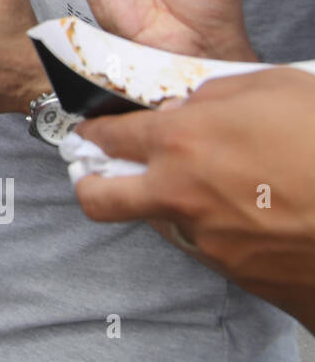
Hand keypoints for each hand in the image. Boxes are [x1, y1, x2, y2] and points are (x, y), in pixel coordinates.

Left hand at [72, 69, 314, 330]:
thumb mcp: (272, 87)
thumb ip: (215, 94)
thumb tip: (187, 105)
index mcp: (182, 143)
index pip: (111, 136)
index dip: (94, 131)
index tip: (91, 132)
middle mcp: (181, 196)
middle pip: (99, 198)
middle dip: (90, 183)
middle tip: (95, 173)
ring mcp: (208, 241)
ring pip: (160, 225)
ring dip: (166, 206)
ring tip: (204, 189)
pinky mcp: (239, 274)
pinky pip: (210, 249)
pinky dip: (217, 232)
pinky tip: (251, 215)